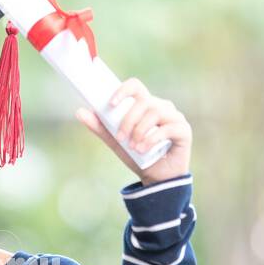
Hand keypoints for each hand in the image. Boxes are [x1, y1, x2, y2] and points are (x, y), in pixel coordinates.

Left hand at [75, 77, 190, 184]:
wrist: (156, 178)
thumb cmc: (137, 155)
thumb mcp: (115, 141)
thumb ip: (100, 127)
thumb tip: (79, 112)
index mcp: (145, 104)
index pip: (135, 86)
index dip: (123, 90)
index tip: (111, 104)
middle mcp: (161, 106)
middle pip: (143, 101)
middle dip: (128, 120)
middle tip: (121, 138)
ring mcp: (174, 117)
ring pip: (155, 112)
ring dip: (140, 131)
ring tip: (134, 147)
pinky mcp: (184, 130)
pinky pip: (167, 128)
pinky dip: (151, 139)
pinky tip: (143, 149)